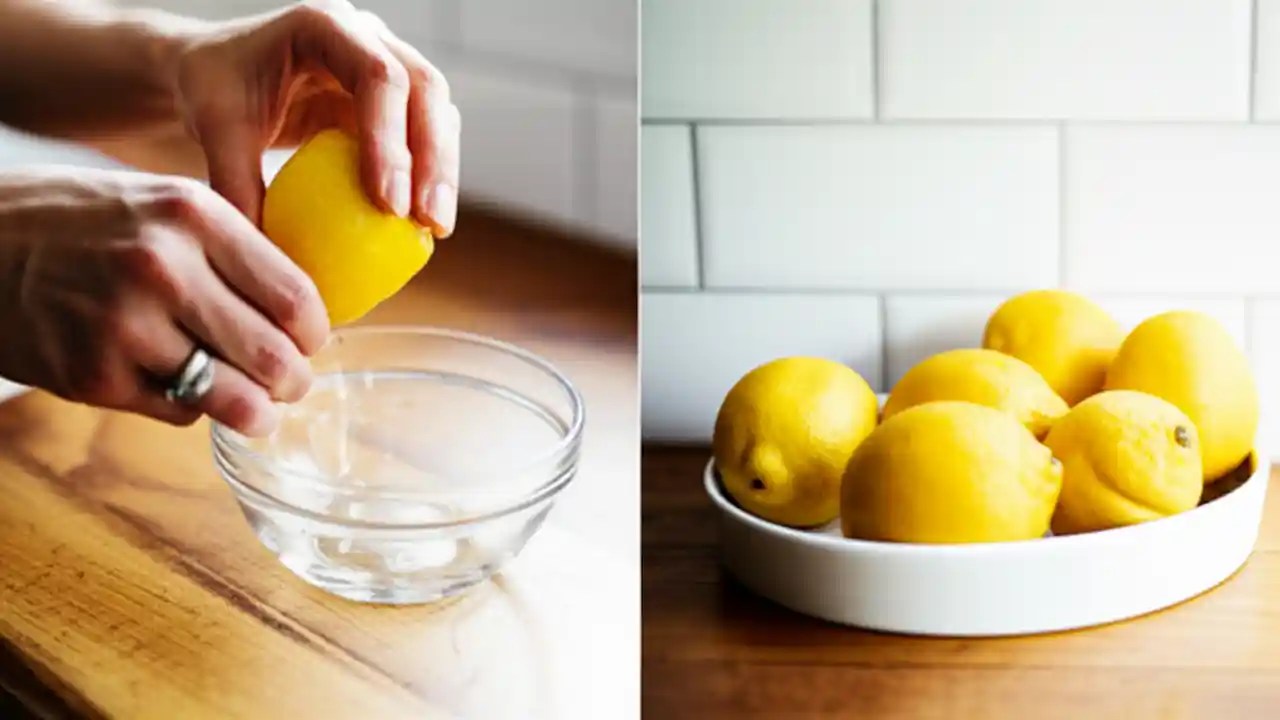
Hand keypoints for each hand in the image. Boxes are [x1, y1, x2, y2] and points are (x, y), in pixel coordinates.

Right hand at [0, 167, 328, 435]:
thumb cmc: (78, 221)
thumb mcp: (160, 202)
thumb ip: (230, 245)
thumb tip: (304, 303)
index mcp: (192, 215)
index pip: (294, 295)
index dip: (313, 332)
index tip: (310, 341)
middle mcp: (162, 268)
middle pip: (272, 355)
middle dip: (293, 380)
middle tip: (292, 383)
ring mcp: (124, 326)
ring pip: (234, 397)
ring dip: (256, 410)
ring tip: (259, 408)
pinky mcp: (92, 376)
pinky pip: (179, 412)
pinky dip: (191, 407)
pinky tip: (178, 385)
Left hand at [171, 0, 459, 234]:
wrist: (219, 69)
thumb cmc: (213, 88)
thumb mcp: (216, 131)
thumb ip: (238, 186)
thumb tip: (265, 259)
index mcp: (324, 26)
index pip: (378, 76)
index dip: (391, 138)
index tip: (388, 203)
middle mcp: (367, 37)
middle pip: (426, 89)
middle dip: (435, 158)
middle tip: (428, 220)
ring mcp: (387, 64)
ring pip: (438, 112)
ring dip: (443, 171)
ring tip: (435, 228)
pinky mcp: (393, 101)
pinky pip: (425, 135)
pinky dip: (428, 176)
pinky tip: (421, 223)